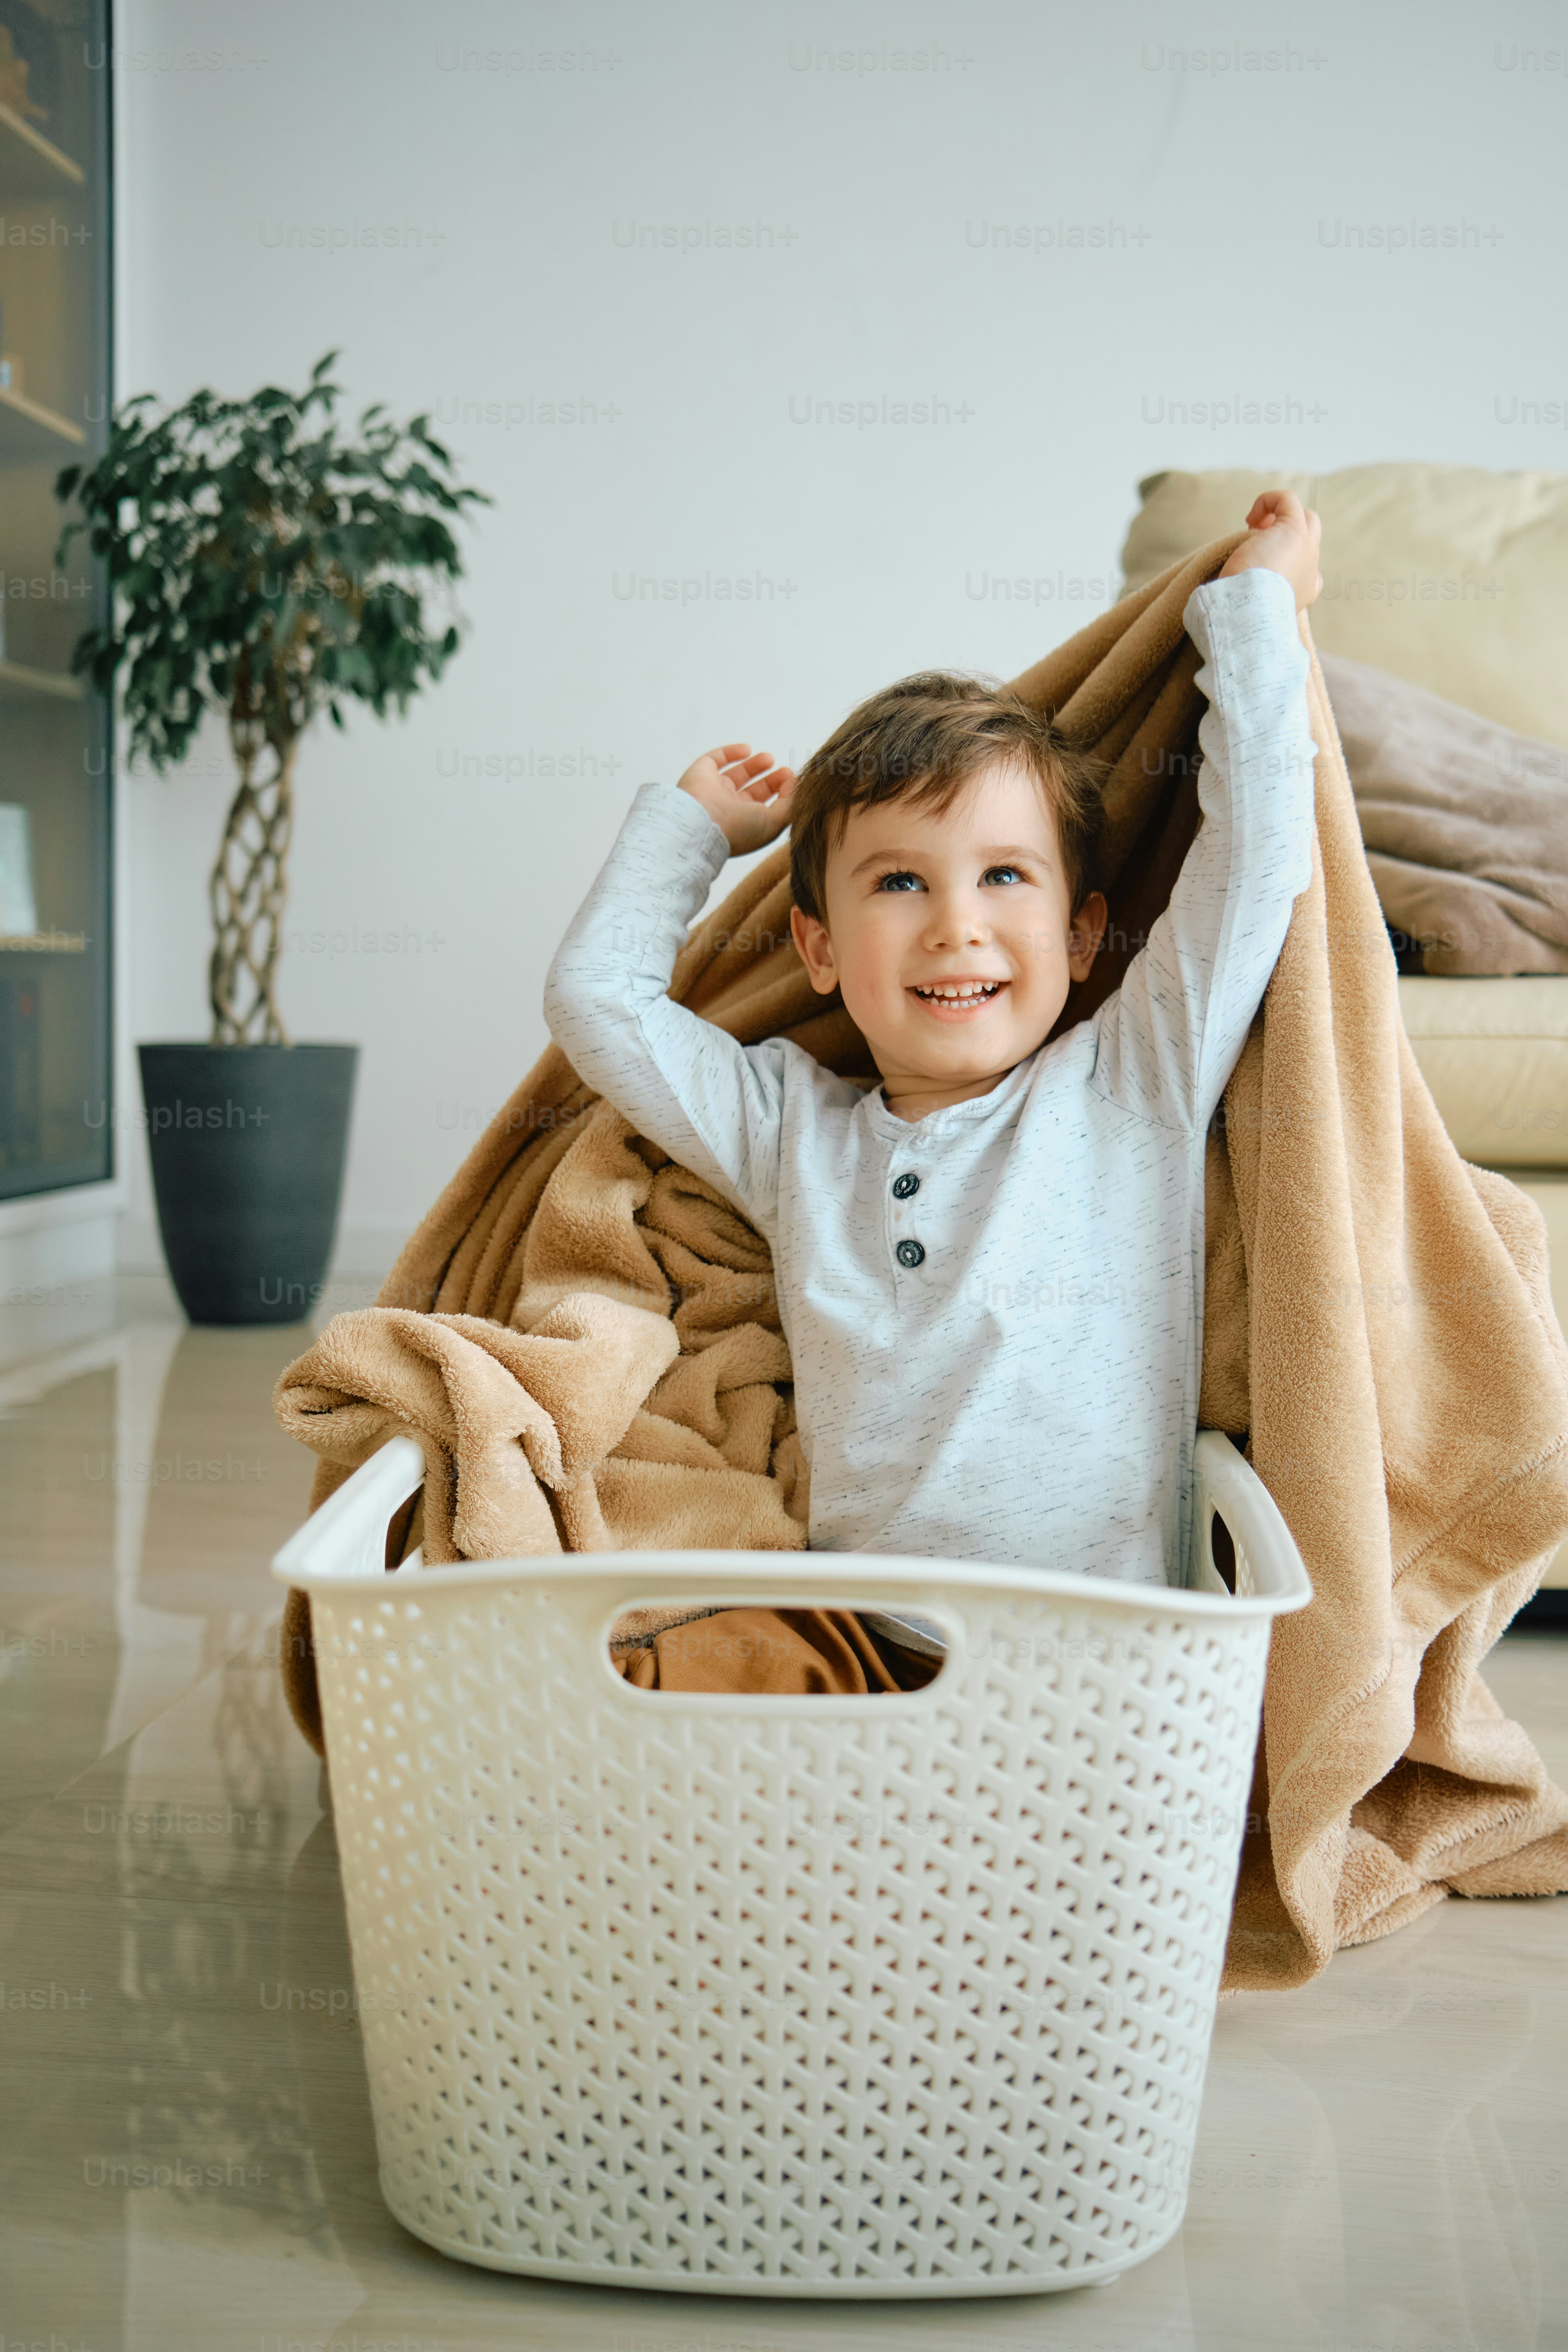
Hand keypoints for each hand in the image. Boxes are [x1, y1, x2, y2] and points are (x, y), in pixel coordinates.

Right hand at [676, 741, 796, 855]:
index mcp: (744, 824)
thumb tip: (797, 785)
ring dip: (754, 766)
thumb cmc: (738, 828)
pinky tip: (747, 749)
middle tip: (785, 772)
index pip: (765, 808)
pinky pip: (716, 759)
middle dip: (770, 781)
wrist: (701, 822)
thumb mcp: (774, 822)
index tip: (793, 782)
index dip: (780, 795)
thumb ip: (790, 805)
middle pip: (752, 793)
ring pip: (736, 776)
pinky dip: (731, 752)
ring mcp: (713, 791)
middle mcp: (728, 809)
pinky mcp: (701, 772)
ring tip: (769, 758)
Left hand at [1218, 489, 1322, 609]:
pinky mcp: (1294, 529)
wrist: (1249, 611)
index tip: (1263, 570)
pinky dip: (1270, 500)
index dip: (1290, 564)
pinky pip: (1288, 500)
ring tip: (1252, 526)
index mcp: (1305, 591)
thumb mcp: (1249, 605)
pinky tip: (1250, 517)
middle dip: (1287, 536)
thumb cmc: (1243, 613)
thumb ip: (1251, 594)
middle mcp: (1310, 569)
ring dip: (1280, 516)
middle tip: (1257, 542)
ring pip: (1306, 518)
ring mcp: (1307, 548)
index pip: (1310, 573)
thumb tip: (1229, 589)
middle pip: (1310, 539)